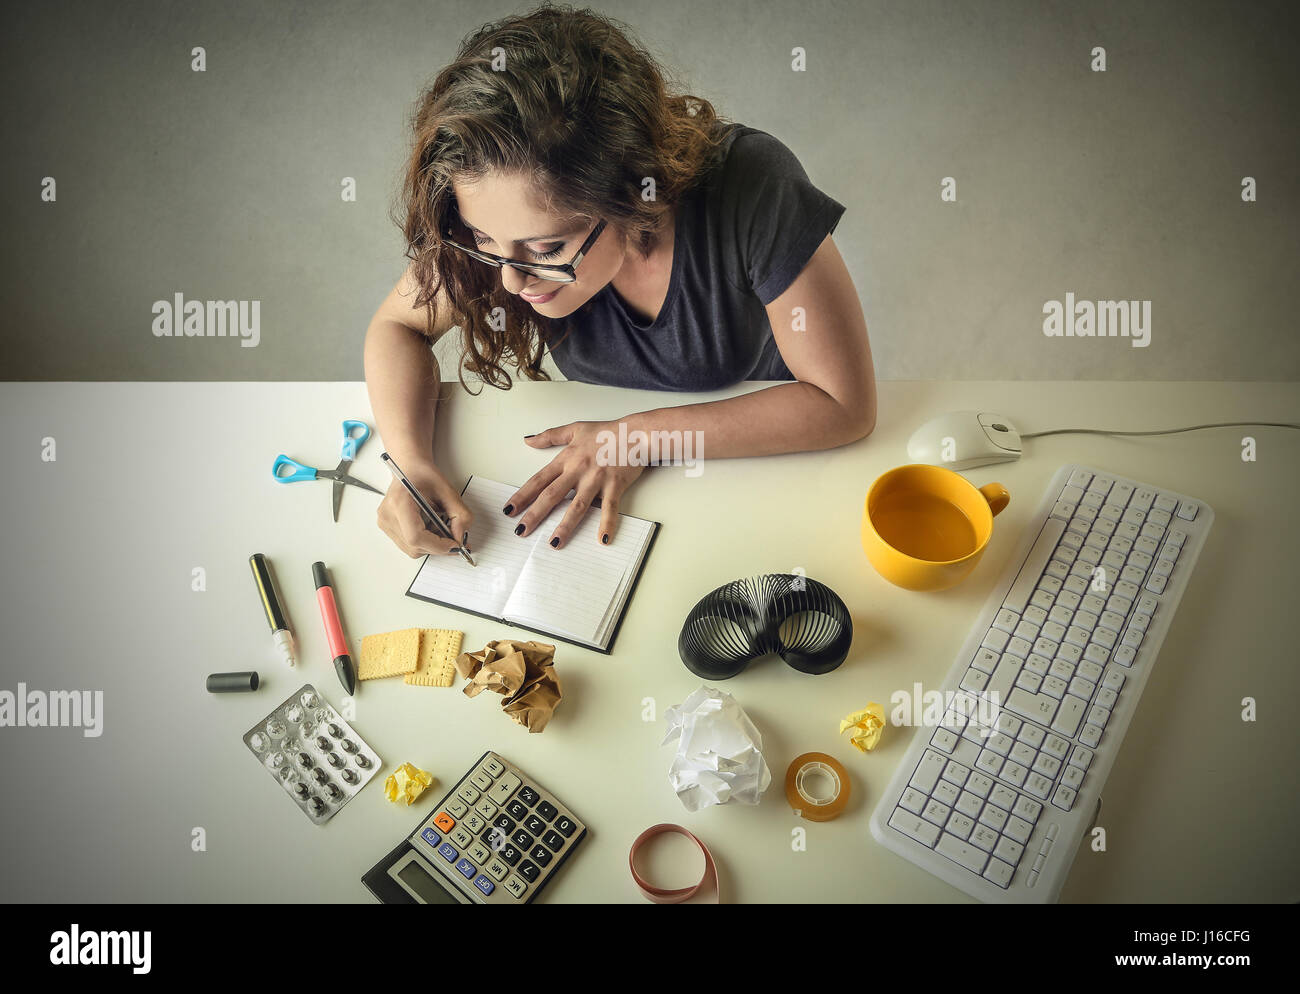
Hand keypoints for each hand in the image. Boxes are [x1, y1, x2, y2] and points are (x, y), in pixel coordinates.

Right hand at [376, 458, 473, 557]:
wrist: (410, 468)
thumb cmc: (423, 474)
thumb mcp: (448, 490)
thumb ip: (460, 514)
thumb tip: (460, 537)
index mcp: (399, 503)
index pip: (416, 537)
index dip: (438, 545)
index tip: (455, 544)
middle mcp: (387, 515)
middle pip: (414, 547)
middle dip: (439, 546)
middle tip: (455, 537)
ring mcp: (385, 523)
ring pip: (412, 550)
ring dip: (432, 545)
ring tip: (441, 528)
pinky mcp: (387, 528)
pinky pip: (408, 545)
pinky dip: (425, 542)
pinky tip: (431, 529)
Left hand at [504, 421, 644, 547]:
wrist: (636, 433)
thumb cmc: (607, 431)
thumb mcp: (575, 429)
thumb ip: (550, 436)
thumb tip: (528, 440)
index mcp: (567, 459)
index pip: (539, 480)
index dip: (523, 495)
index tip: (509, 510)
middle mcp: (578, 471)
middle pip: (552, 495)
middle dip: (535, 514)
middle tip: (521, 531)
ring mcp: (597, 479)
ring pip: (578, 506)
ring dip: (565, 526)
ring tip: (554, 543)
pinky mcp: (615, 486)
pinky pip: (610, 508)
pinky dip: (607, 524)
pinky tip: (602, 539)